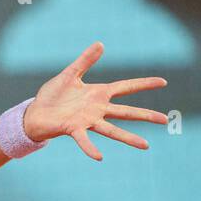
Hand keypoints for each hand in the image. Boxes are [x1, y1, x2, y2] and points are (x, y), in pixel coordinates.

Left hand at [23, 41, 167, 160]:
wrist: (35, 112)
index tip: (163, 82)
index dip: (144, 84)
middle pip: (126, 112)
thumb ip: (85, 60)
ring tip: (146, 145)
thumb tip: (101, 43)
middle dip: (146, 115)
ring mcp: (87, 120)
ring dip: (128, 137)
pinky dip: (90, 148)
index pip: (126, 87)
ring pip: (112, 130)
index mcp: (98, 94)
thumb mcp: (70, 74)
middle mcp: (97, 109)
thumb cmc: (53, 95)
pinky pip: (84, 140)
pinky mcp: (73, 128)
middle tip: (165, 120)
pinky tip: (99, 156)